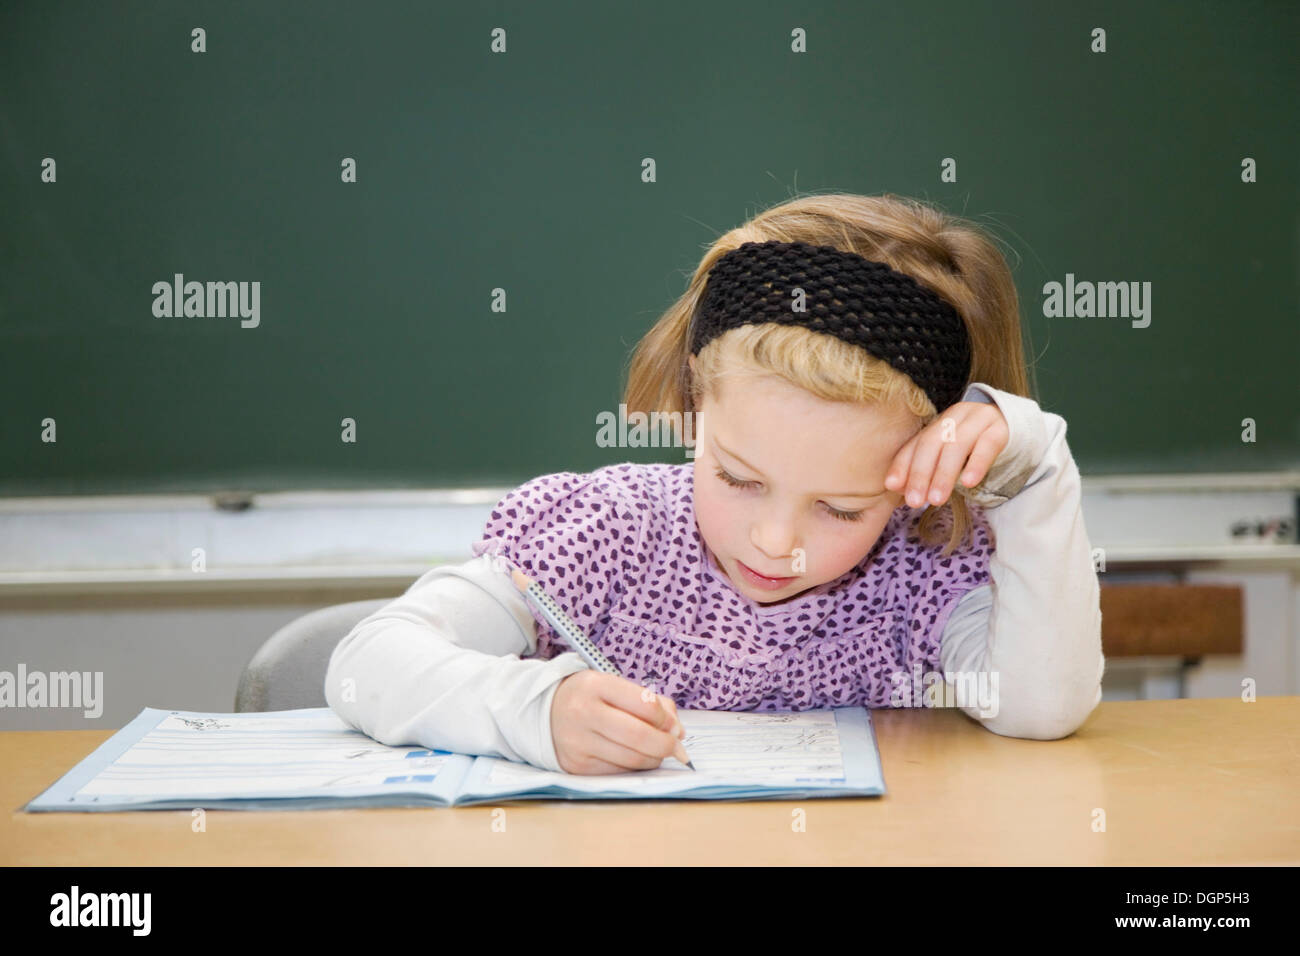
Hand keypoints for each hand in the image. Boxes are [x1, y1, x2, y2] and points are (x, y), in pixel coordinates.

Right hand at [551, 670, 688, 774]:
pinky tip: (635, 757)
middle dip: (667, 744)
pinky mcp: (577, 766)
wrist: (545, 713)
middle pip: (640, 736)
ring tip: (656, 751)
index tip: (673, 725)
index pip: (645, 705)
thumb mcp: (615, 687)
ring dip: (654, 758)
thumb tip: (678, 731)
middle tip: (677, 747)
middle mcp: (583, 713)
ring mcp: (578, 742)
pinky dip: (635, 767)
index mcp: (595, 685)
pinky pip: (620, 772)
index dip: (667, 719)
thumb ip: (651, 703)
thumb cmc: (590, 698)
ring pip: (633, 759)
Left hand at [884, 401, 1008, 508]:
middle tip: (915, 501)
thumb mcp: (950, 458)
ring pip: (956, 445)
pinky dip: (976, 465)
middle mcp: (956, 416)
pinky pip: (987, 445)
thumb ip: (927, 469)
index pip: (916, 443)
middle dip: (920, 474)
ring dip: (944, 475)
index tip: (892, 487)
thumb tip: (897, 489)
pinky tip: (968, 483)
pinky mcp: (1002, 429)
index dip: (903, 464)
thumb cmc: (977, 450)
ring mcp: (980, 419)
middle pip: (932, 443)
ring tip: (937, 500)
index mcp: (940, 422)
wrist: (1020, 432)